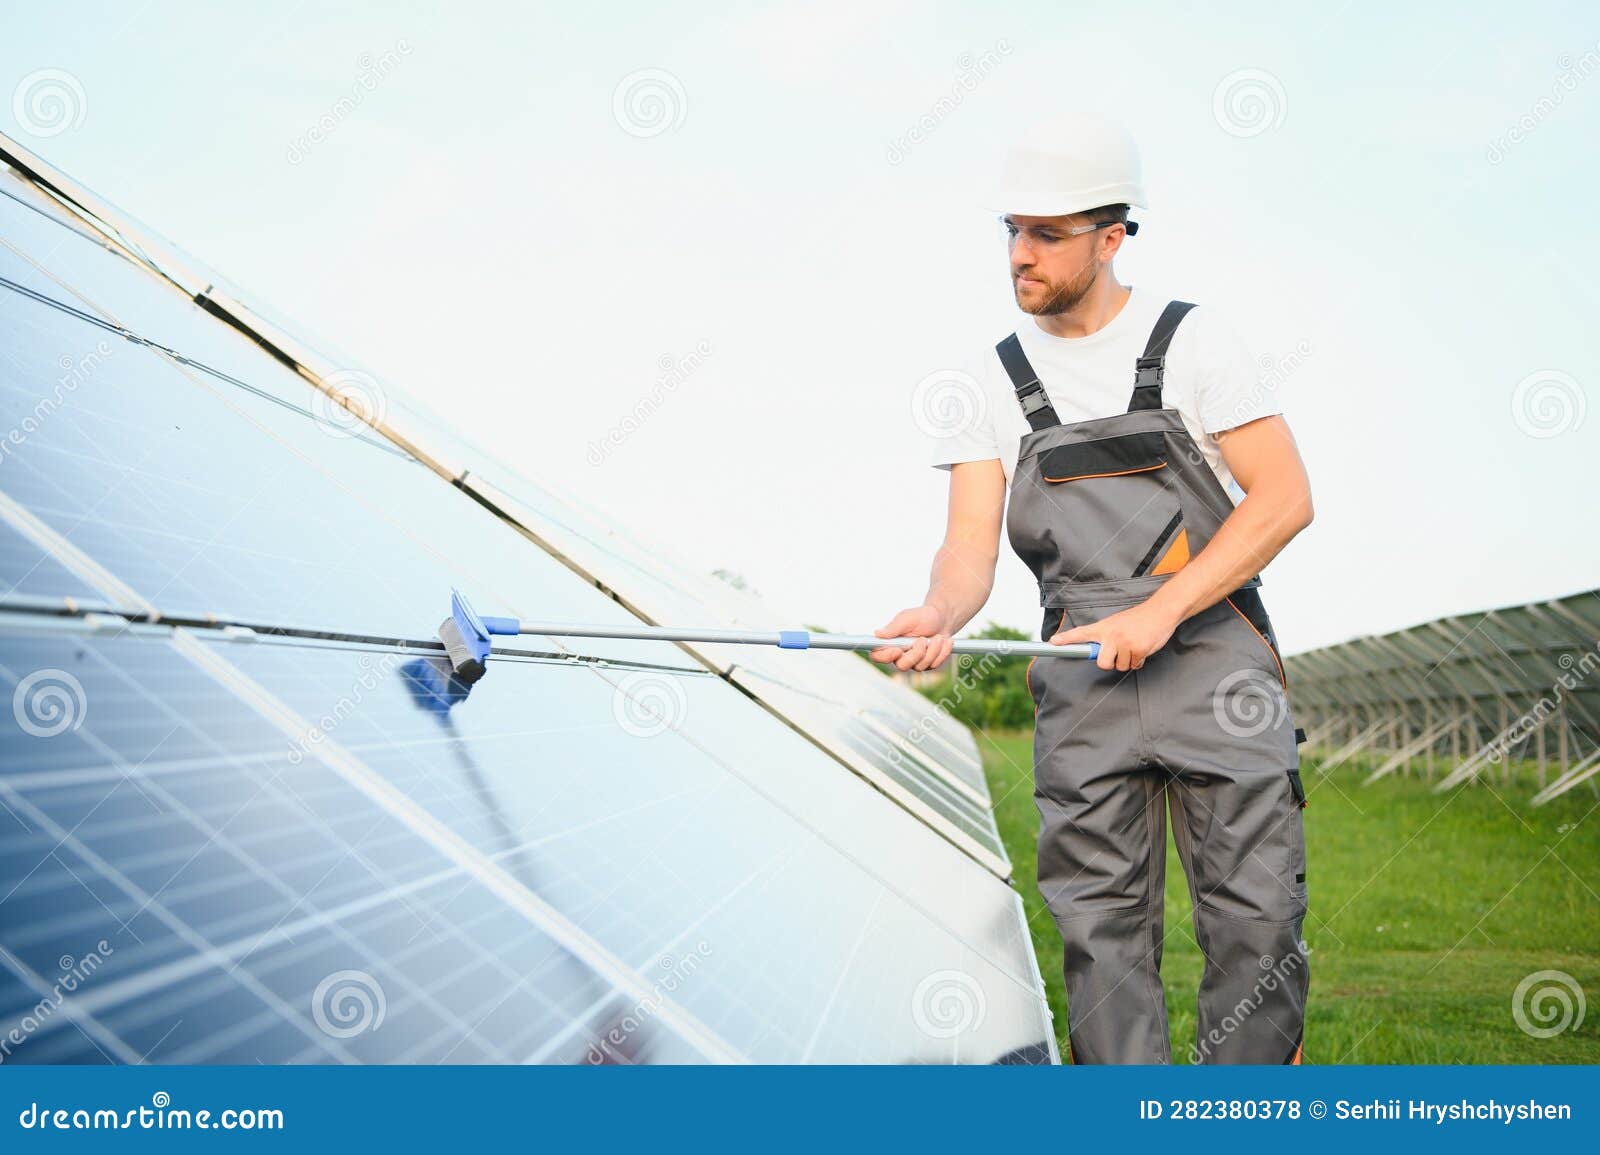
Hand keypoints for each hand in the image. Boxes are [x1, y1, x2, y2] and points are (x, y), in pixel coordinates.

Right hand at [870, 604, 953, 671]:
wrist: (943, 619)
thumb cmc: (923, 617)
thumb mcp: (908, 618)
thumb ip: (893, 627)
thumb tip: (877, 634)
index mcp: (890, 642)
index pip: (878, 656)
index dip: (885, 657)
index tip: (897, 650)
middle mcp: (900, 655)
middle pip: (902, 666)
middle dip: (917, 653)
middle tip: (924, 639)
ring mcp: (914, 661)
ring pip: (920, 666)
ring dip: (932, 650)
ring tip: (938, 637)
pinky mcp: (928, 664)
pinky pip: (934, 665)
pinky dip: (942, 652)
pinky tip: (944, 641)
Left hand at [1052, 602, 1179, 671]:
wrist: (1160, 611)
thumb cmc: (1139, 619)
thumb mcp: (1117, 623)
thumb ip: (1106, 636)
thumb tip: (1097, 653)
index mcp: (1104, 627)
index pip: (1081, 633)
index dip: (1066, 639)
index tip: (1053, 642)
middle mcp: (1111, 634)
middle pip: (1102, 663)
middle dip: (1111, 663)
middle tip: (1119, 653)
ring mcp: (1124, 642)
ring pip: (1120, 667)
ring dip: (1128, 661)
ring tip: (1134, 646)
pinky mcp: (1138, 649)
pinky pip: (1134, 665)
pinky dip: (1139, 661)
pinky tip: (1142, 648)